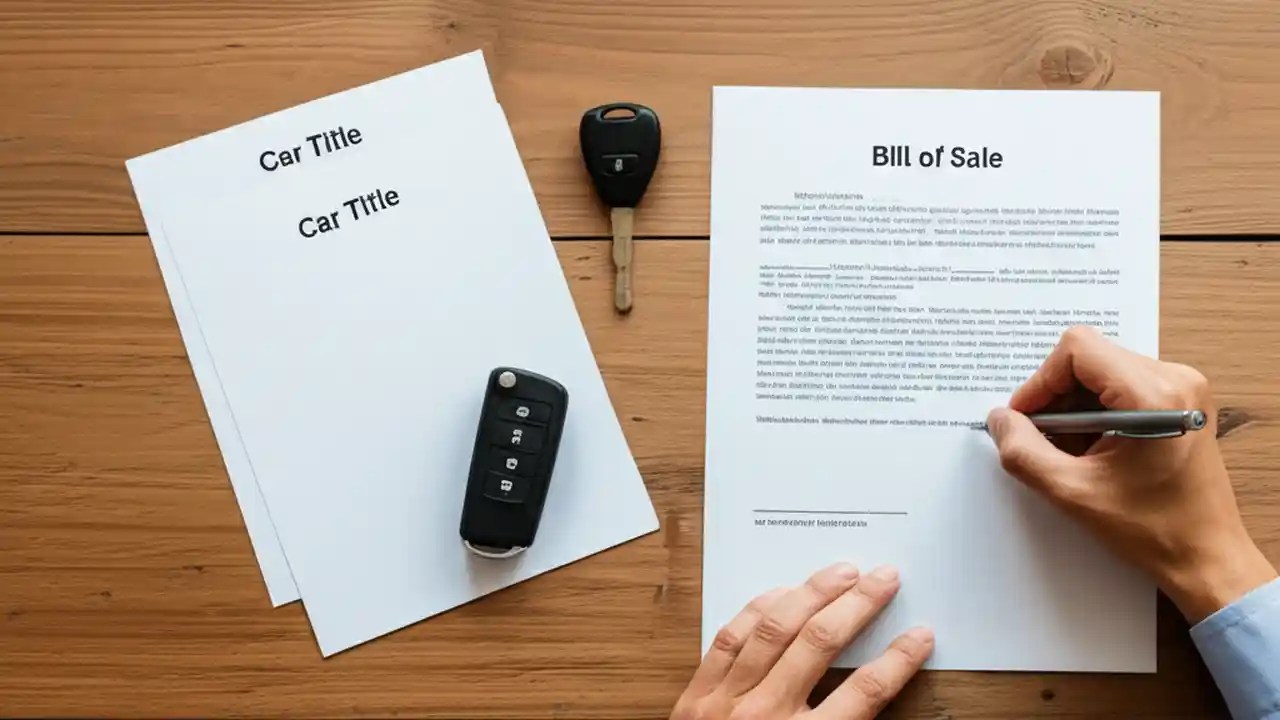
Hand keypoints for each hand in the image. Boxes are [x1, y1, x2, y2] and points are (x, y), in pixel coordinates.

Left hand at [671, 563, 931, 719]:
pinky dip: (756, 610)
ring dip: (812, 593)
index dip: (898, 660)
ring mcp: (726, 703)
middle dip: (859, 605)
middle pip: (821, 645)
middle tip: (885, 578)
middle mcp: (765, 718)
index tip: (920, 635)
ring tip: (841, 571)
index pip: (864, 693)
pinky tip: (781, 592)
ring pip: (774, 629)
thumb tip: (872, 698)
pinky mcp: (695, 697)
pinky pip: (729, 639)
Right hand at [987, 326, 1275, 622]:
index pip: (1078, 349)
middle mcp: (1176, 379)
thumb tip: (999, 419)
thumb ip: (1024, 452)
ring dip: (1074, 406)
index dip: (1040, 381)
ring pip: (1103, 371)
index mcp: (1154, 395)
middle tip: (1043, 439)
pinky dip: (1096, 411)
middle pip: (1089, 358)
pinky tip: (1092, 448)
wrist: (1207, 556)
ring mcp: (1183, 387)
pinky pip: (1122, 384)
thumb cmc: (1151, 529)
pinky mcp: (1183, 400)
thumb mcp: (1072, 493)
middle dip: (1056, 396)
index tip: (1025, 419)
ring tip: (1070, 450)